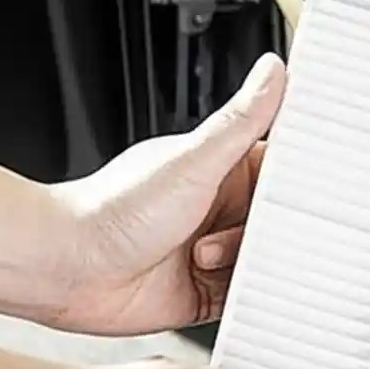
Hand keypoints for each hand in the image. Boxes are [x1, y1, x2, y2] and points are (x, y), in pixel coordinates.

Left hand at [44, 53, 286, 334]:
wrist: (67, 269)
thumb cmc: (113, 210)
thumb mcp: (193, 160)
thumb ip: (240, 121)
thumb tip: (272, 72)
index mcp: (219, 170)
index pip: (280, 171)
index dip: (296, 183)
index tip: (302, 195)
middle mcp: (218, 210)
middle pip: (278, 224)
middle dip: (265, 234)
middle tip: (242, 232)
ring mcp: (213, 252)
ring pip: (266, 262)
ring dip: (246, 264)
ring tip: (205, 256)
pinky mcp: (206, 292)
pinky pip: (247, 296)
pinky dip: (245, 295)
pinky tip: (219, 285)